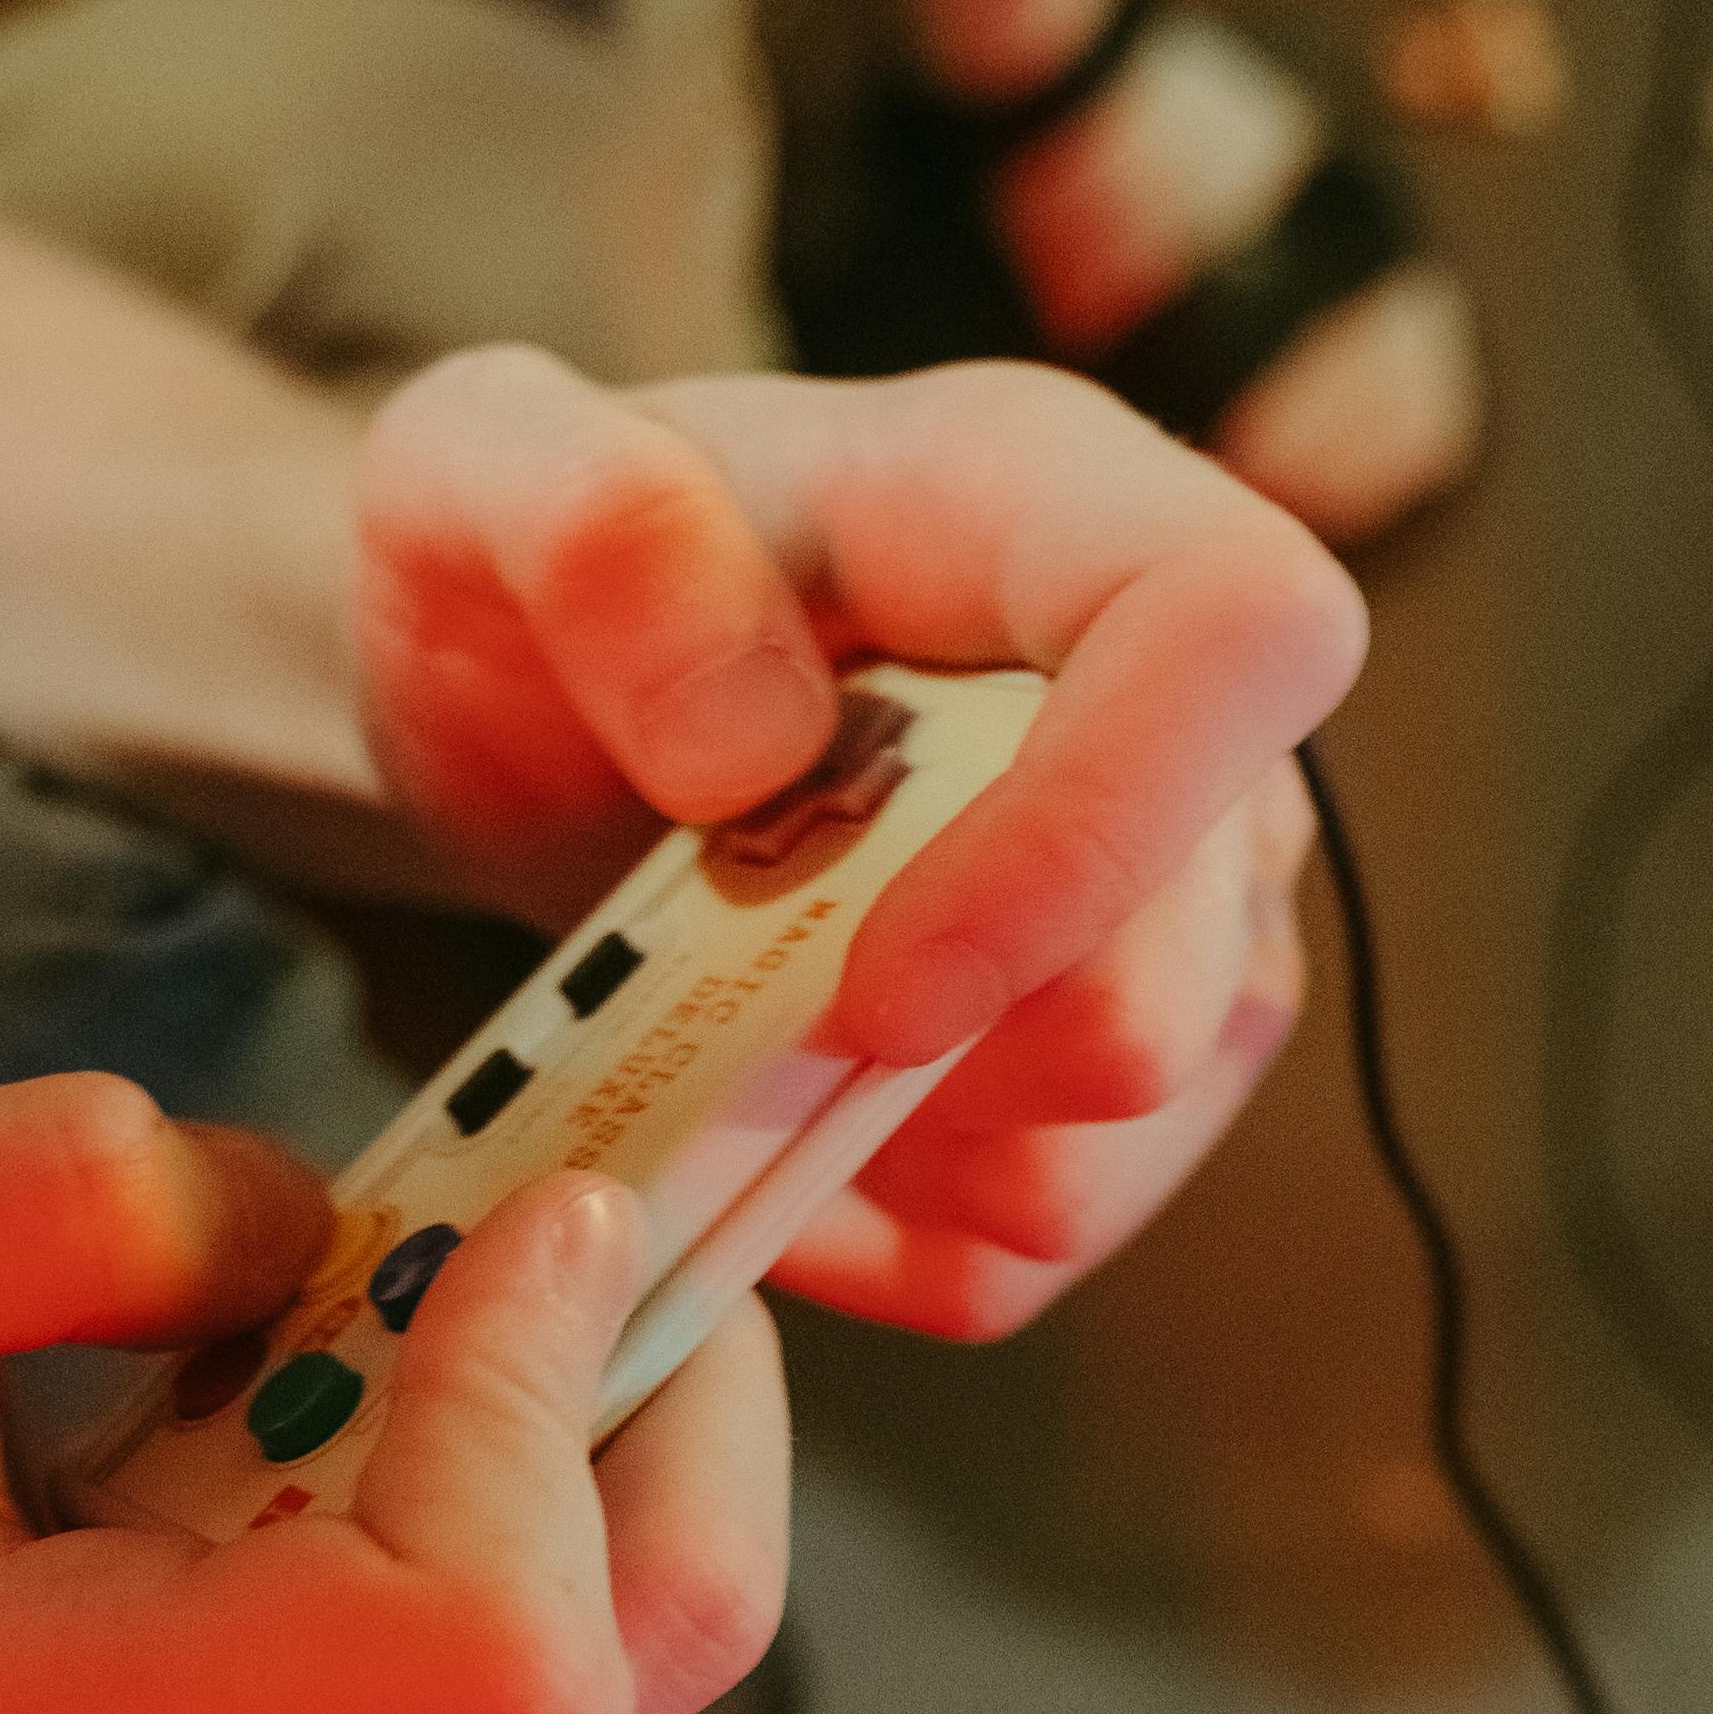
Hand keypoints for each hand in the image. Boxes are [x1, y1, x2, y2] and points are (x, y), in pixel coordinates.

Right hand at [0, 1075, 786, 1713]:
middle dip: (654, 1373)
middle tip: (570, 1179)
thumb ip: (5, 1201)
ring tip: (434, 1290)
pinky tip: (363, 1427)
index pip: (488, 1646)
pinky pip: (547, 1703)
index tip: (524, 1206)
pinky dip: (532, 1525)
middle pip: (627, 1648)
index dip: (549, 1396)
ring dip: (594, 1435)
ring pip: (624, 1667)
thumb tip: (304, 1219)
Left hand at [354, 347, 1363, 1335]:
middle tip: (755, 1039)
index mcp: (1055, 505)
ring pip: (1153, 1114)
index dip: (1102, 843)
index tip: (886, 989)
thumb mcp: (472, 473)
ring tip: (737, 1068)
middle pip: (1209, 954)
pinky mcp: (1109, 1039)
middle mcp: (1166, 695)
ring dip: (922, 1155)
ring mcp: (1169, 883)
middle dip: (972, 1065)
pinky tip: (760, 1155)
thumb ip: (581, 525)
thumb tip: (754, 741)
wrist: (528, 690)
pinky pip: (1053, 1221)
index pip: (1240, 640)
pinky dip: (891, 1240)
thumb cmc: (533, 562)